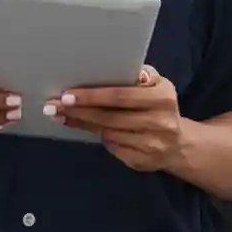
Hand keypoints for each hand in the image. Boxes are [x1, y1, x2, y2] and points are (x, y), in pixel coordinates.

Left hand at [46, 65, 182, 172]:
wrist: (178, 144)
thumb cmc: (159, 106)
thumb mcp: (158, 84)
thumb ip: (141, 74)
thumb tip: (124, 70)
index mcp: (163, 98)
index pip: (121, 96)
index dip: (92, 96)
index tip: (67, 95)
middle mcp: (159, 123)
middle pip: (109, 117)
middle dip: (79, 111)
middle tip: (52, 107)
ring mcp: (151, 145)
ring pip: (108, 133)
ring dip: (83, 124)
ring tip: (63, 116)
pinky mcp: (142, 162)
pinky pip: (112, 148)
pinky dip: (98, 137)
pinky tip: (86, 128)